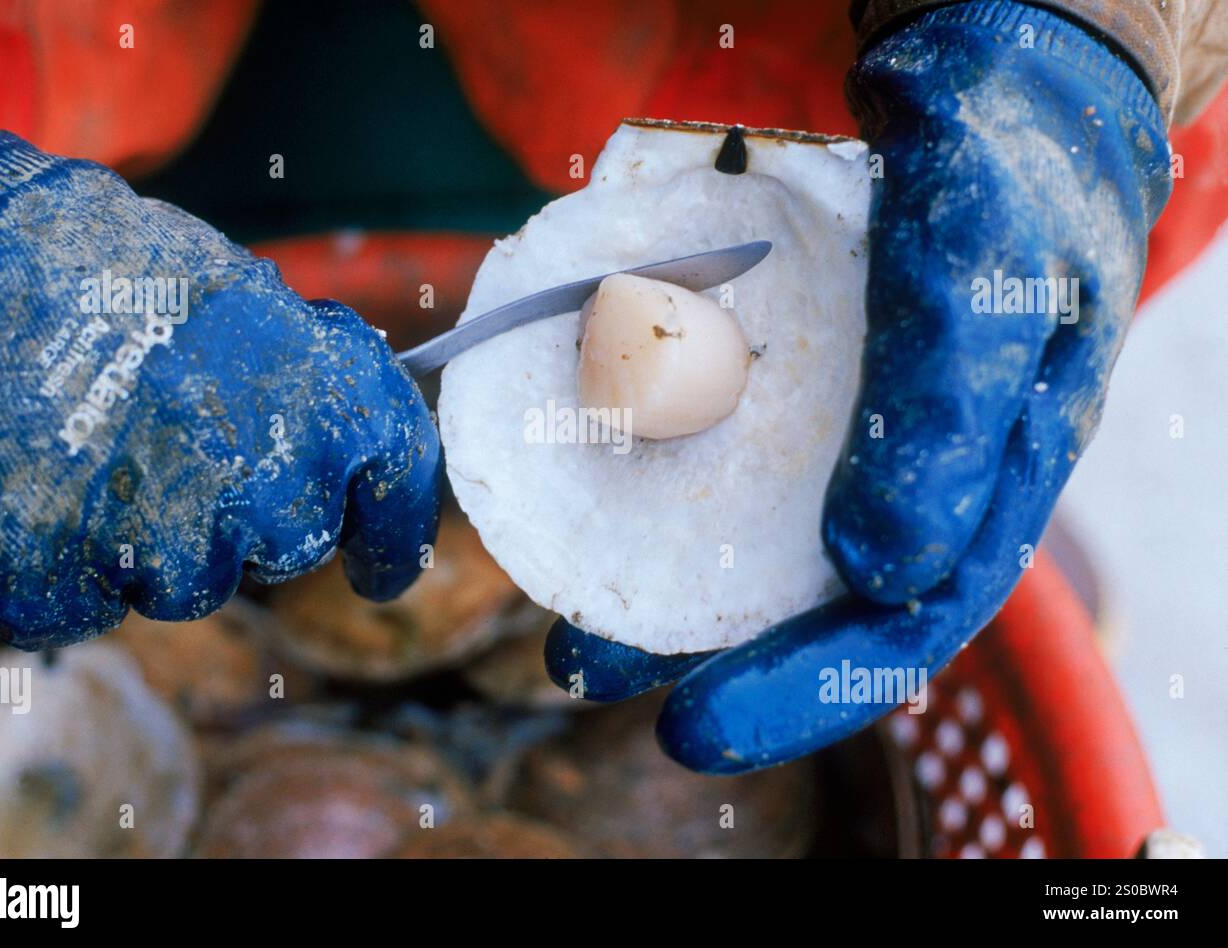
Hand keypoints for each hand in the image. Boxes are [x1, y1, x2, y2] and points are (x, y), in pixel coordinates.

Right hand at [0, 132, 440, 647]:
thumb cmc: (112, 264)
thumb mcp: (250, 303)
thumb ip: (309, 386)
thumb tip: (334, 437)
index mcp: (338, 413)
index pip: (399, 491)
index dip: (396, 540)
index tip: (383, 572)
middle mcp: (278, 499)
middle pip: (284, 551)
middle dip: (242, 515)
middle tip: (178, 442)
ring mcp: (173, 553)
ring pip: (183, 585)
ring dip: (147, 537)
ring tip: (94, 446)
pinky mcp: (68, 586)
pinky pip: (83, 603)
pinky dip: (58, 559)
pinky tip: (34, 482)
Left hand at [545, 0, 1172, 772]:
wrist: (985, 70)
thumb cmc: (1001, 151)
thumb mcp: (985, 250)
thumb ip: (951, 395)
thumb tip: (886, 569)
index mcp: (1001, 469)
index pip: (916, 612)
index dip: (812, 684)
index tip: (694, 721)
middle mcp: (932, 467)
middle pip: (828, 601)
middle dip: (712, 659)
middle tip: (585, 674)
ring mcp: (863, 427)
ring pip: (769, 538)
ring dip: (665, 588)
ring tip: (565, 625)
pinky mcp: (802, 381)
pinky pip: (729, 453)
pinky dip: (657, 486)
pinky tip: (587, 505)